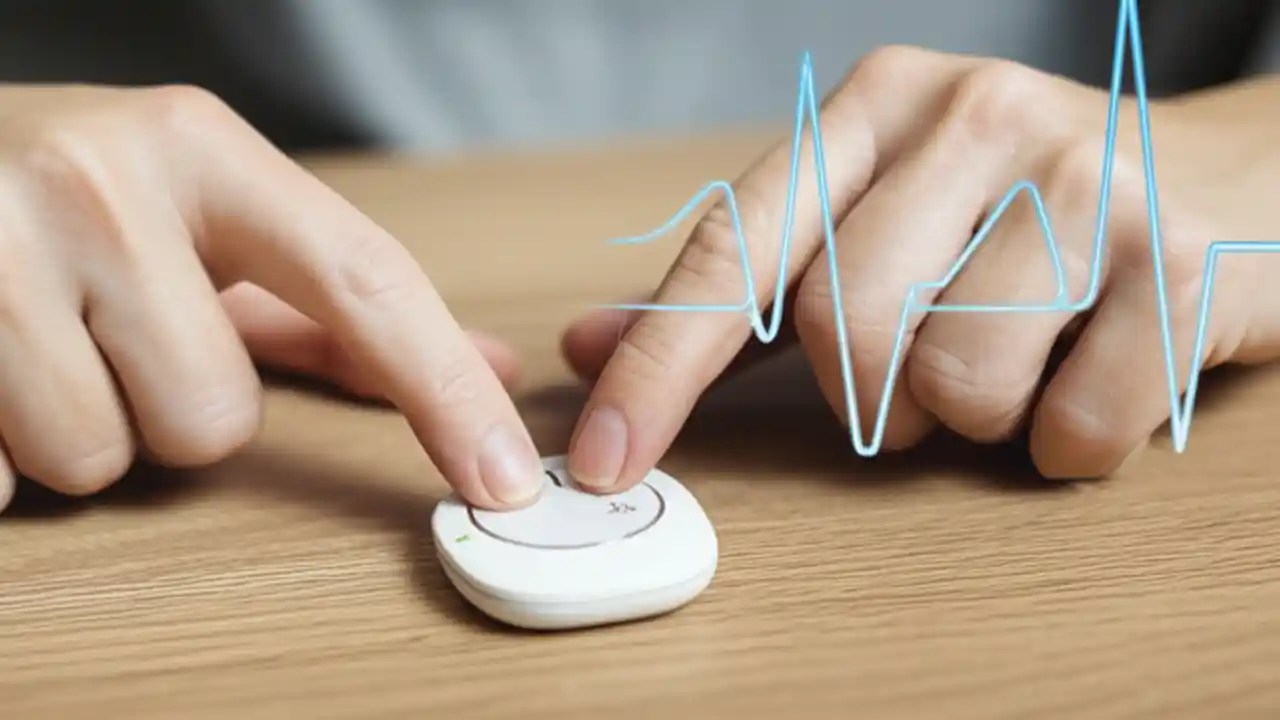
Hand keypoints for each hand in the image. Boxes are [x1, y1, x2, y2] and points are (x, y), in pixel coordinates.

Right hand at [0, 84, 542, 512]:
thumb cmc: (71, 195)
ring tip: (36, 344)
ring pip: (100, 457)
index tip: (501, 472)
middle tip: (110, 336)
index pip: (364, 283)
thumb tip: (485, 368)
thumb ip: (335, 303)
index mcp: (197, 147)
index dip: (443, 392)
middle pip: (214, 421)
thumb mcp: (201, 214)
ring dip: (79, 429)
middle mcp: (98, 183)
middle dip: (170, 408)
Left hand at [560, 46, 1279, 489]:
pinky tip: (1099, 369)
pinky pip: (1070, 429)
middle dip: (869, 395)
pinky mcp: (1182, 262)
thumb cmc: (1023, 211)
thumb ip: (738, 290)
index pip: (734, 247)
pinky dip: (1068, 439)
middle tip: (927, 367)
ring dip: (973, 417)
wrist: (1238, 176)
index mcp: (877, 106)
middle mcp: (976, 116)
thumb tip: (589, 350)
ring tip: (1024, 356)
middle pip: (838, 328)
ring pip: (953, 386)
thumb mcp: (877, 216)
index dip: (659, 366)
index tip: (602, 460)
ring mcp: (1089, 180)